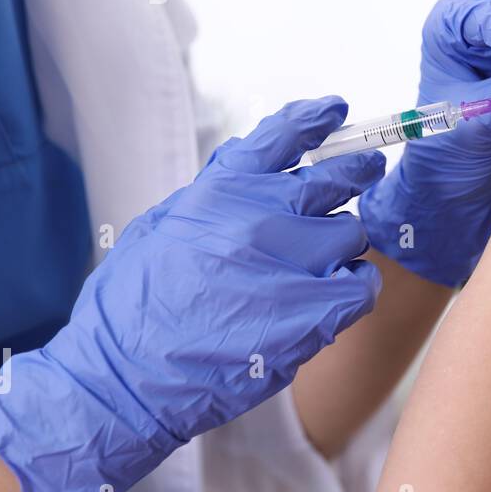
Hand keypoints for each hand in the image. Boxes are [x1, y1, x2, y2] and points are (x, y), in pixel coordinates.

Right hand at [0, 97, 385, 491]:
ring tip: (325, 265)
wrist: (123, 381)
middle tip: (368, 171)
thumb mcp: (160, 228)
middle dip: (356, 172)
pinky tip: (338, 297)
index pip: (281, 136)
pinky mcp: (312, 314)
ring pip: (351, 234)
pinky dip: (355, 288)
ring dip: (343, 247)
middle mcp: (261, 218)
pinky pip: (361, 285)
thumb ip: (210, 196)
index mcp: (219, 192)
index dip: (314, 118)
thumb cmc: (131, 310)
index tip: (335, 109)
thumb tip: (245, 168)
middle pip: (335, 180)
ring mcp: (291, 264)